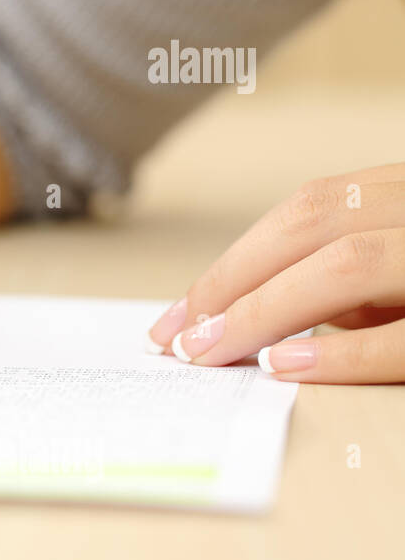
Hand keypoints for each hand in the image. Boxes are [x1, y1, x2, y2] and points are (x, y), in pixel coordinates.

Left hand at [146, 164, 404, 383]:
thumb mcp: (395, 280)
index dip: (232, 264)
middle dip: (231, 284)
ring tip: (211, 353)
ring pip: (349, 262)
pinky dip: (340, 352)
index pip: (305, 213)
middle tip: (179, 341)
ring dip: (264, 311)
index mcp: (404, 193)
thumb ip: (339, 284)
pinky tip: (283, 366)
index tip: (177, 317)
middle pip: (312, 225)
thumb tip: (255, 314)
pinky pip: (402, 337)